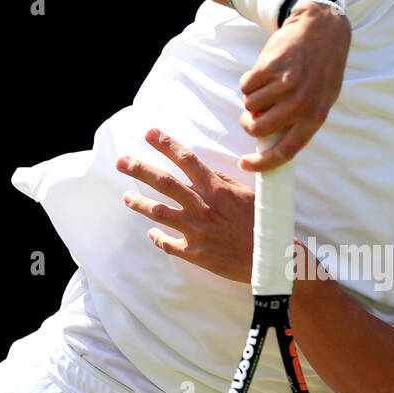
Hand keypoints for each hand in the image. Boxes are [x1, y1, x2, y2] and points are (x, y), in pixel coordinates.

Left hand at [117, 132, 254, 281]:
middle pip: (165, 183)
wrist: (271, 259)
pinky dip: (158, 237)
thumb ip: (224, 181)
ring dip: (141, 203)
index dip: (166, 144)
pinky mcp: (196, 253)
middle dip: (140, 169)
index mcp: (217, 189)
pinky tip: (151, 232)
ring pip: (160, 212)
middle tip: (121, 161)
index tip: (149, 133)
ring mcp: (197, 231)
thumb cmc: (262, 224)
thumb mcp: (247, 194)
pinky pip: (168, 243)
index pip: (187, 160)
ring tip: (127, 197)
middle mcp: (203, 207)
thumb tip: (205, 171)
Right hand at [238, 0, 350, 172]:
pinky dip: (250, 82)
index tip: (245, 164)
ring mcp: (284, 85)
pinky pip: (246, 86)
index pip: (285, 152)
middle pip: (258, 129)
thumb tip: (271, 142)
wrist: (321, 29)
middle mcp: (300, 104)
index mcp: (315, 117)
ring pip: (249, 106)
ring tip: (268, 86)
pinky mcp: (269, 68)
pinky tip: (266, 71)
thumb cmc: (321, 69)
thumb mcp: (320, 100)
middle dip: (249, 124)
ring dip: (252, 99)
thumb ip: (299, 121)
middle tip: (251, 116)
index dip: (261, 163)